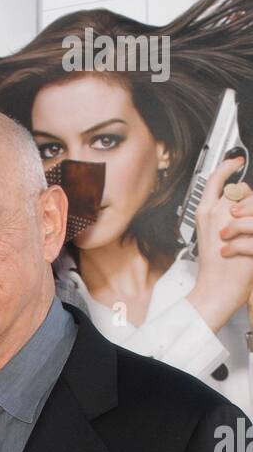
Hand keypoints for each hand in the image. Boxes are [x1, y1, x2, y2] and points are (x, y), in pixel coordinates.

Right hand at [188, 155, 252, 330]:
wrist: (217, 290)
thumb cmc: (216, 272)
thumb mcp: (211, 239)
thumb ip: (221, 220)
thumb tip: (237, 210)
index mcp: (204, 214)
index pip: (215, 179)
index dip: (227, 167)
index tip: (235, 161)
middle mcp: (216, 212)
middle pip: (238, 187)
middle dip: (247, 196)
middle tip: (249, 214)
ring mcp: (231, 218)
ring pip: (251, 198)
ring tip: (251, 227)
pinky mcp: (244, 227)